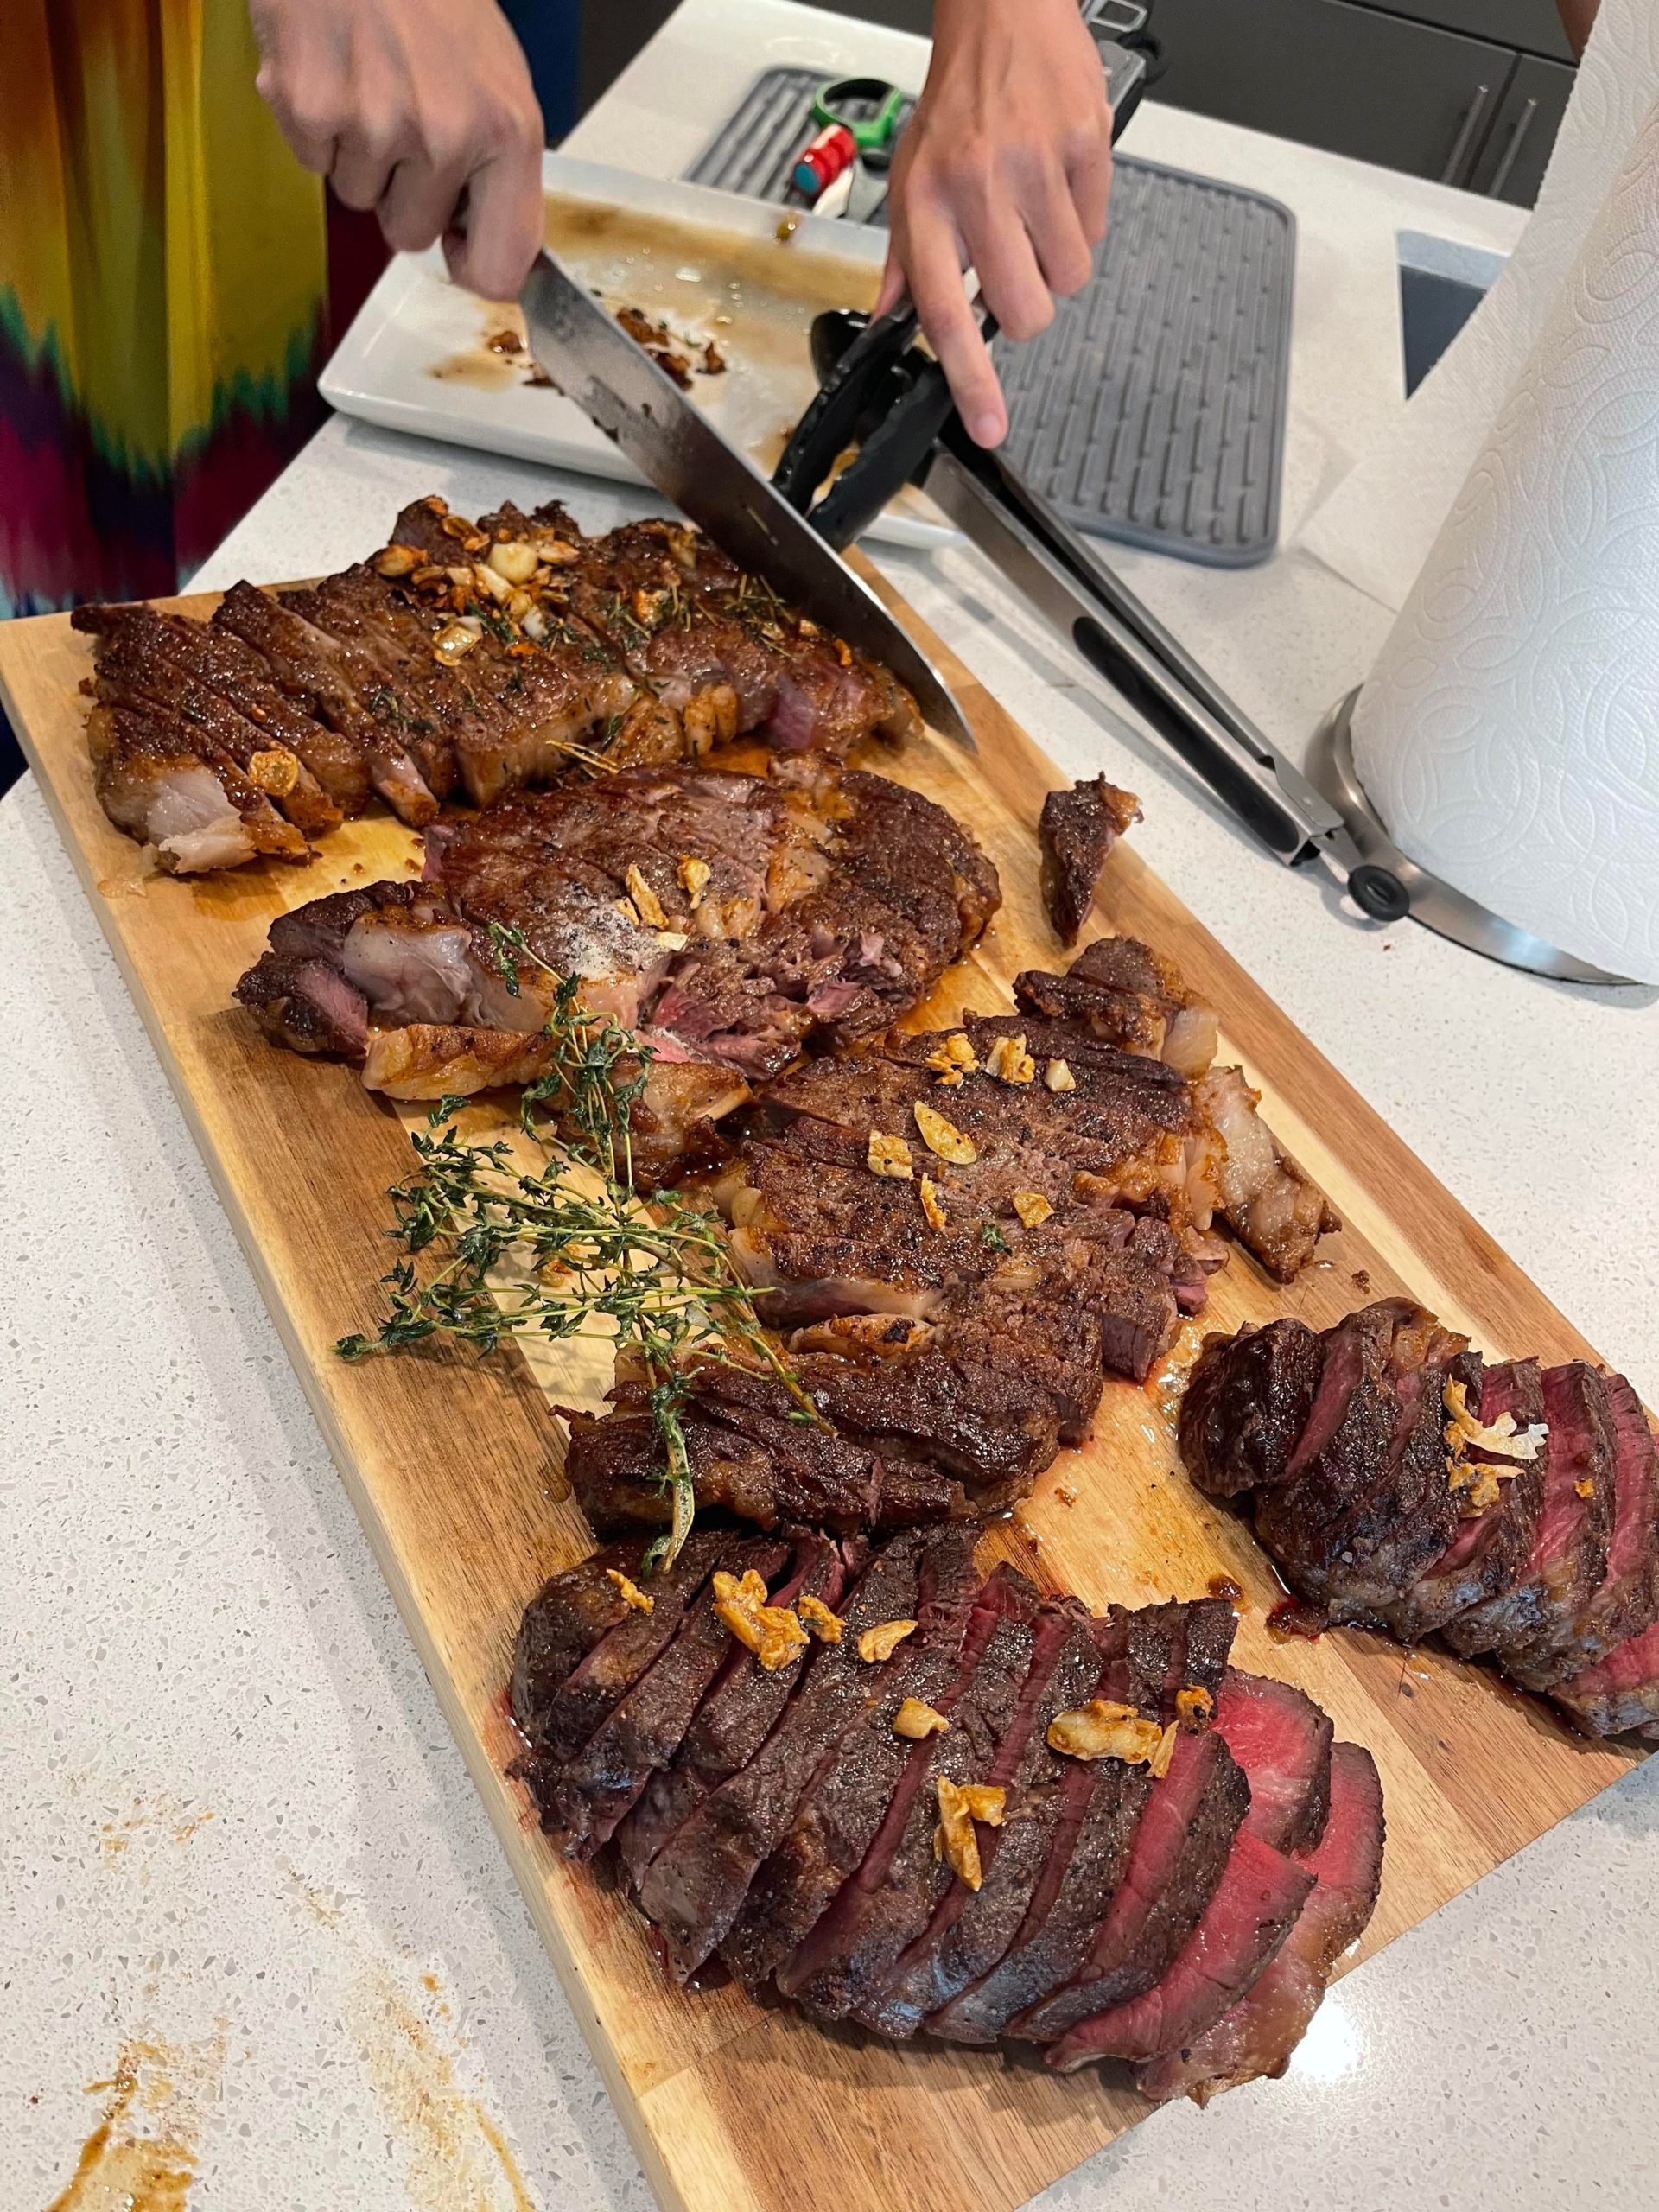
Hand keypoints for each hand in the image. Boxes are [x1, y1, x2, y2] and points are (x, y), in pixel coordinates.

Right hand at [248, 0, 544, 302]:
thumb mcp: (497, 76)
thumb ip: (498, 165)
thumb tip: (484, 244)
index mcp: (506, 132)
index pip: (503, 263)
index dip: (475, 268)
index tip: (459, 251)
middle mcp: (445, 136)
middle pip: (412, 236)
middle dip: (402, 194)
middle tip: (401, 120)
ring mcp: (374, 126)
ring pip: (359, 199)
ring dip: (359, 154)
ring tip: (368, 81)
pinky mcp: (310, 110)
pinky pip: (312, 162)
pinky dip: (317, 125)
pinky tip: (333, 70)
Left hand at [878, 0, 1111, 446]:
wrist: (1002, 14)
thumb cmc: (957, 101)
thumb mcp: (912, 178)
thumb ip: (905, 258)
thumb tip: (891, 321)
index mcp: (927, 205)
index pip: (945, 313)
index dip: (970, 381)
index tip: (989, 426)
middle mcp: (977, 188)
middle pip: (1023, 311)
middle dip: (1026, 307)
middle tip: (1015, 267)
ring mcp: (1035, 167)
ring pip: (1068, 277)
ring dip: (1056, 261)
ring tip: (1034, 210)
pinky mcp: (1085, 146)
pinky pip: (1096, 228)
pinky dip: (1082, 217)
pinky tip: (1057, 180)